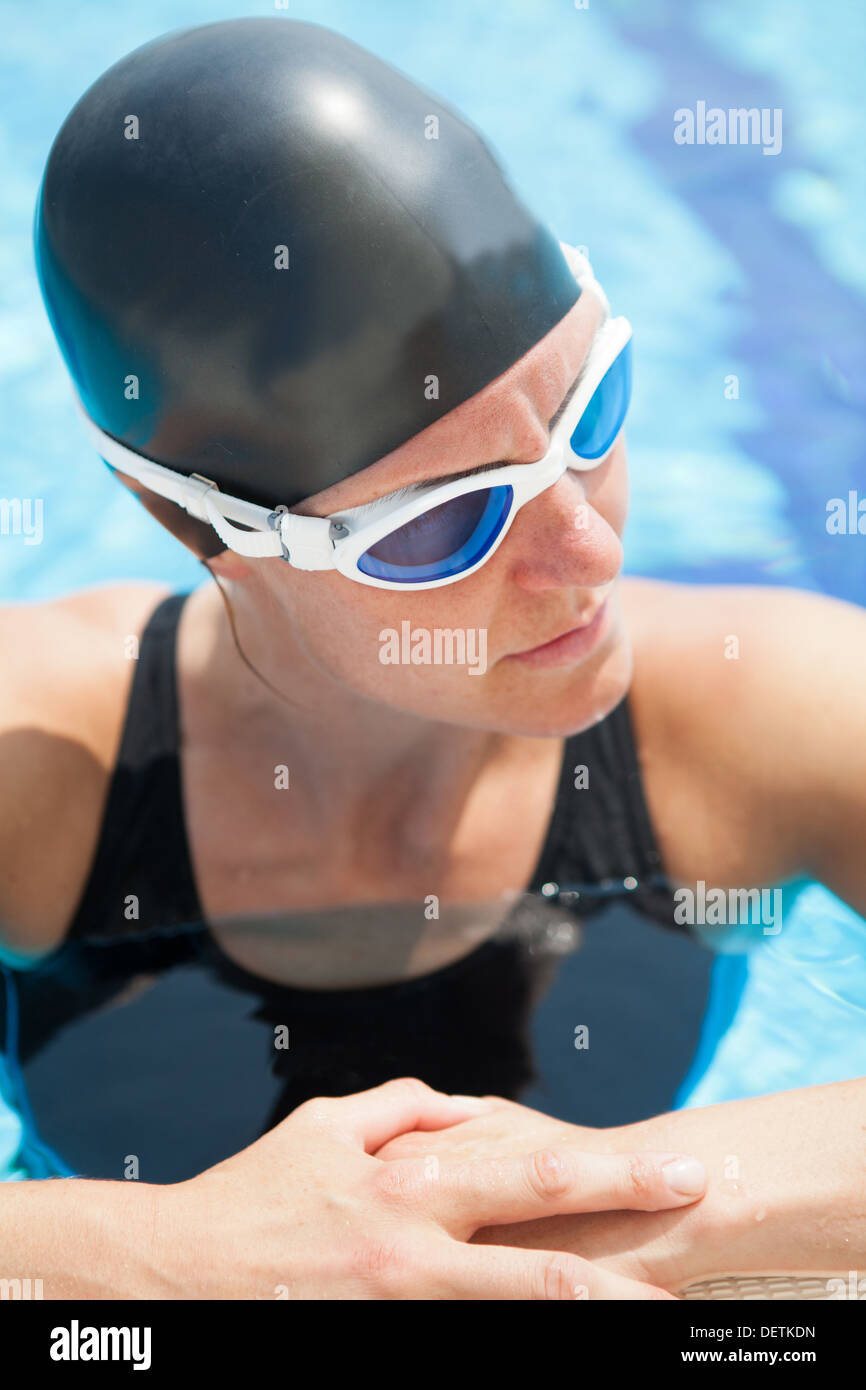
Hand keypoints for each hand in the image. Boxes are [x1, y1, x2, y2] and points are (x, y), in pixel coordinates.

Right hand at [164, 1079, 692, 1298]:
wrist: (178, 1278)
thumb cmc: (256, 1193)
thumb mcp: (325, 1126)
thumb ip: (405, 1111)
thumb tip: (471, 1109)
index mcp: (408, 1188)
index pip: (531, 1176)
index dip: (611, 1174)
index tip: (678, 1169)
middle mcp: (416, 1255)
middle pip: (545, 1269)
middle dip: (630, 1267)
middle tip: (701, 1258)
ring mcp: (403, 1311)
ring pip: (516, 1322)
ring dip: (589, 1317)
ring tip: (655, 1315)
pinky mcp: (386, 1343)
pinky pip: (464, 1343)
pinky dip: (515, 1337)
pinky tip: (563, 1331)